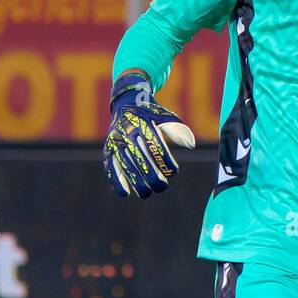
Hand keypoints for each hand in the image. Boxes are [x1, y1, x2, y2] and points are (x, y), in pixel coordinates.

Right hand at [103, 72, 195, 197]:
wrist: (126, 103)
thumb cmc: (151, 114)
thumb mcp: (164, 116)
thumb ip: (177, 129)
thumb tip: (190, 145)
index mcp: (142, 122)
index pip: (154, 144)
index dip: (164, 160)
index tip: (174, 172)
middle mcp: (126, 131)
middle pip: (138, 157)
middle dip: (150, 175)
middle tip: (161, 186)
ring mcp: (115, 141)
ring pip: (124, 164)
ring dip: (134, 181)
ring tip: (146, 193)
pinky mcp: (107, 149)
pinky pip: (110, 166)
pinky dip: (116, 180)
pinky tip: (125, 193)